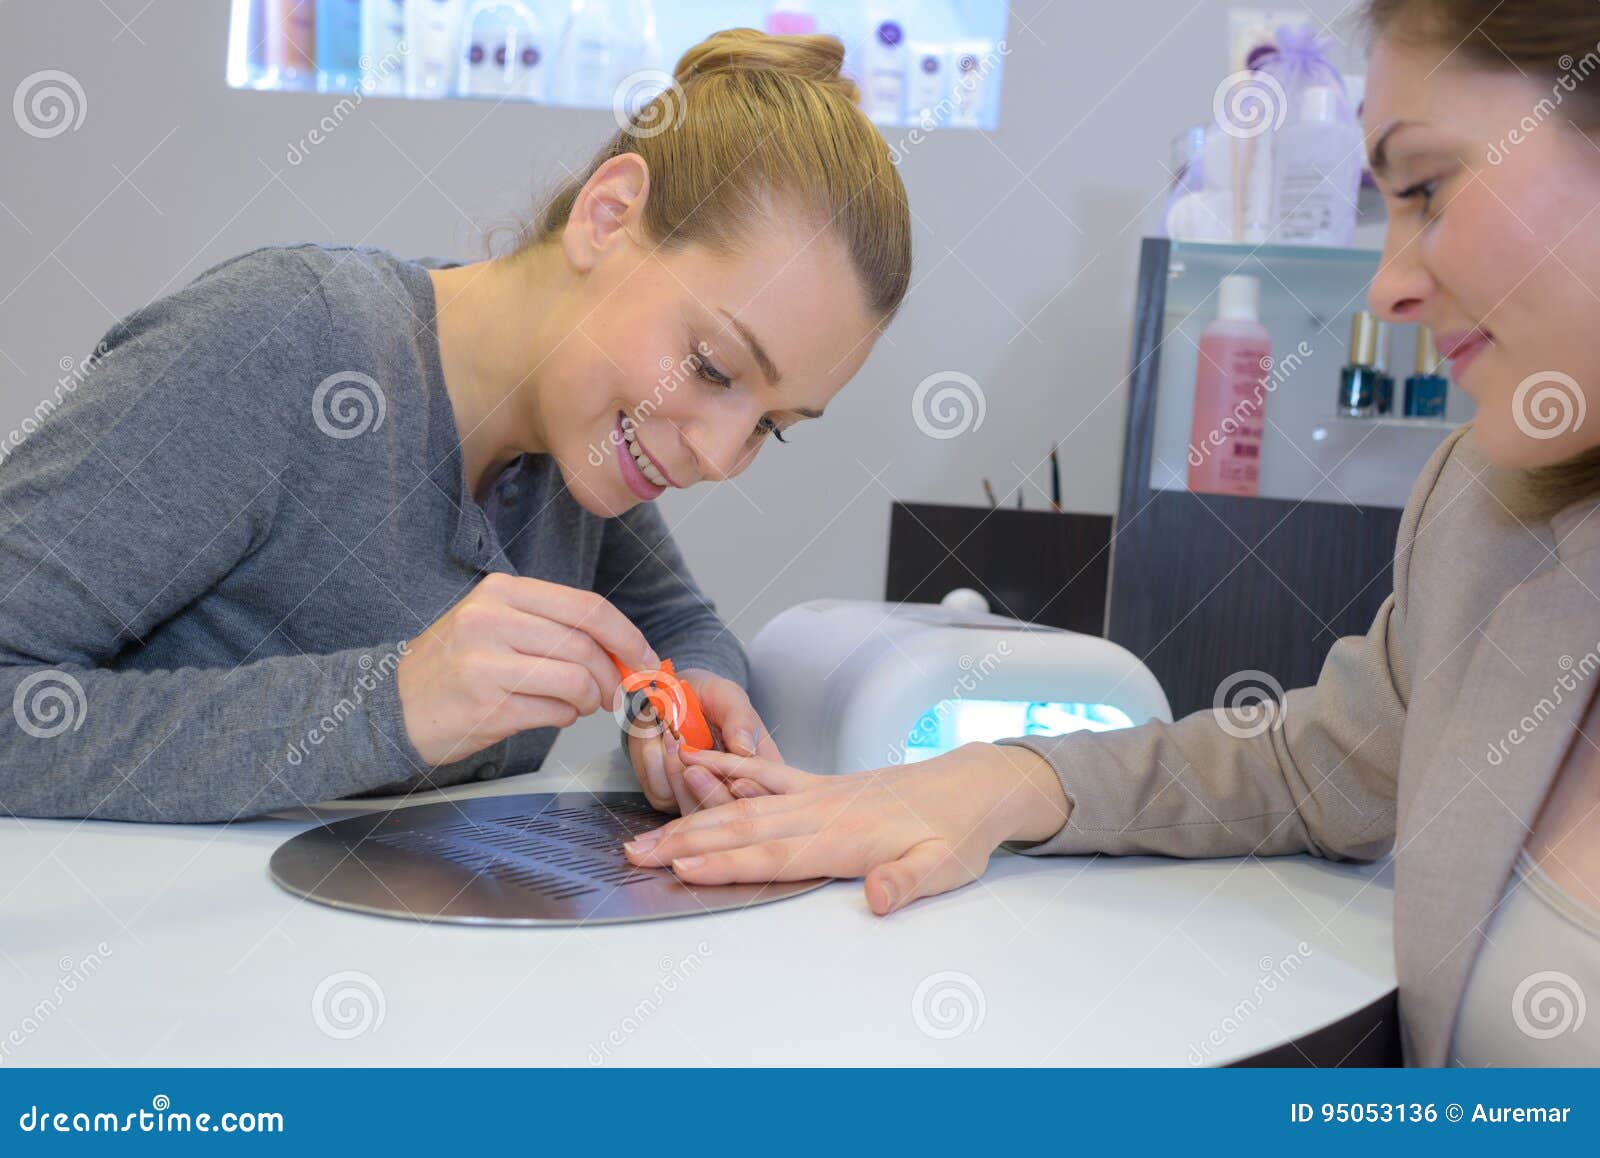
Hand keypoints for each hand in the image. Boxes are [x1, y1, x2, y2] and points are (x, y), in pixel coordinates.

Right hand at [396, 572, 655, 765]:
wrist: (393, 706)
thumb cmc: (454, 666)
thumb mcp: (496, 624)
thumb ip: (554, 627)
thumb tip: (622, 649)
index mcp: (502, 591)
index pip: (586, 606)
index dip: (626, 634)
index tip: (644, 657)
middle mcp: (492, 620)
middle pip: (586, 644)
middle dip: (614, 673)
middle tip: (615, 692)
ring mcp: (487, 663)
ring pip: (577, 679)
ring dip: (590, 699)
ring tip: (579, 704)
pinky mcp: (488, 706)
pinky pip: (556, 712)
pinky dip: (566, 717)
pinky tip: (551, 714)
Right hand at [622, 742, 1070, 913]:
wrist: (974, 785)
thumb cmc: (959, 831)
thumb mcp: (947, 867)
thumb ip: (908, 882)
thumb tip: (877, 899)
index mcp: (847, 837)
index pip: (775, 854)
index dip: (726, 863)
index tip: (682, 868)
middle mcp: (823, 810)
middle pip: (743, 827)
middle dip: (687, 841)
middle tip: (637, 853)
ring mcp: (817, 793)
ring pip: (743, 803)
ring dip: (693, 817)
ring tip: (650, 830)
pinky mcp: (819, 784)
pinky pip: (764, 774)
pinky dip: (727, 768)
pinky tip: (695, 763)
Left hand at [627, 668, 781, 814]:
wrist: (671, 693)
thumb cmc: (709, 698)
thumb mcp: (730, 698)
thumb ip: (740, 721)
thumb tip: (745, 748)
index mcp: (761, 771)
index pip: (767, 794)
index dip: (755, 795)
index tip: (737, 782)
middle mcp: (731, 791)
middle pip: (729, 813)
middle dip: (711, 793)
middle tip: (695, 766)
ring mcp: (699, 798)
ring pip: (692, 809)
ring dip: (678, 774)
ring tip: (673, 738)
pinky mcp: (669, 797)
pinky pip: (664, 795)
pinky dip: (658, 765)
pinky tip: (660, 741)